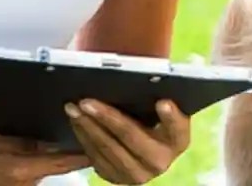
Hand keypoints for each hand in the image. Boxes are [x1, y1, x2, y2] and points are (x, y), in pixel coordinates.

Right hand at [0, 131, 90, 185]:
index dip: (84, 154)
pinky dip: (23, 176)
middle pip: (51, 173)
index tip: (98, 147)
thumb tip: (45, 142)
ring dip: (36, 168)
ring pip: (36, 181)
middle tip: (57, 136)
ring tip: (17, 153)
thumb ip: (21, 143)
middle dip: (53, 157)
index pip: (65, 162)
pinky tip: (11, 166)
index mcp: (21, 170)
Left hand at [65, 99, 190, 183]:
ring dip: (88, 126)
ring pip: (108, 148)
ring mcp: (138, 174)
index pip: (177, 128)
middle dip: (106, 117)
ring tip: (74, 107)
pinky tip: (75, 120)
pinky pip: (95, 157)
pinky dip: (83, 136)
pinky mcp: (116, 178)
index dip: (171, 117)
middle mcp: (160, 162)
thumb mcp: (158, 106)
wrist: (141, 145)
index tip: (163, 102)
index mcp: (177, 140)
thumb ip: (154, 94)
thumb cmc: (150, 114)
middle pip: (131, 136)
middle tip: (86, 101)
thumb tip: (137, 76)